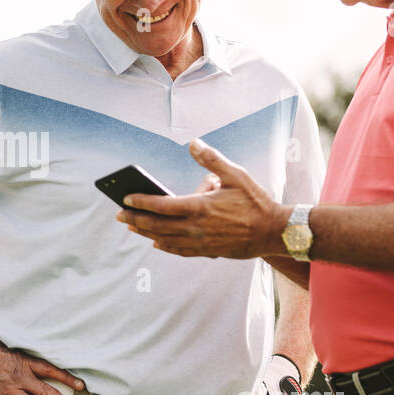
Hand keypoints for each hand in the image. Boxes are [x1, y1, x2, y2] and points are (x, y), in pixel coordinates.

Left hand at [116, 140, 289, 258]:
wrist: (274, 231)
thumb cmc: (256, 201)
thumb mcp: (236, 175)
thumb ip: (212, 160)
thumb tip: (193, 143)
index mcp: (200, 207)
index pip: (162, 205)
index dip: (141, 202)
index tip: (125, 199)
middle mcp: (197, 228)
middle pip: (158, 225)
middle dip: (135, 219)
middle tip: (119, 215)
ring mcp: (202, 242)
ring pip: (166, 240)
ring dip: (146, 233)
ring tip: (132, 227)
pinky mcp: (209, 252)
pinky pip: (181, 251)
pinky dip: (166, 246)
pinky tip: (157, 242)